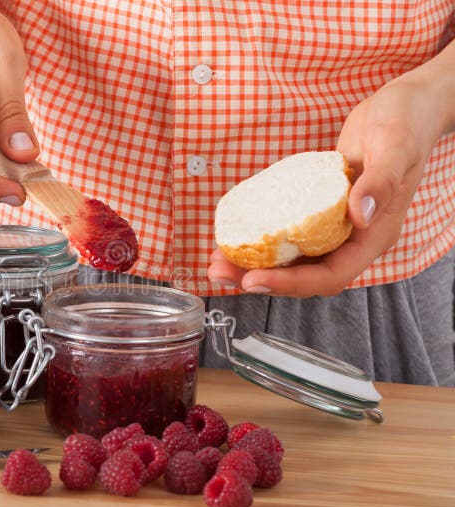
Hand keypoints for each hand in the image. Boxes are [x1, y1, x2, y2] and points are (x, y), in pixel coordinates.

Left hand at [207, 76, 449, 296]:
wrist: (404, 106)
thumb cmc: (406, 122)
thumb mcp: (395, 145)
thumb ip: (380, 181)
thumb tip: (359, 215)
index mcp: (375, 234)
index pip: (331, 275)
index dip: (291, 283)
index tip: (254, 279)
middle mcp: (354, 238)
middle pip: (304, 275)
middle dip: (260, 279)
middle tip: (218, 271)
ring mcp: (336, 227)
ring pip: (292, 259)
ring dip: (253, 263)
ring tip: (216, 261)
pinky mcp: (319, 212)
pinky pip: (289, 235)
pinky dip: (261, 239)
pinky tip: (236, 234)